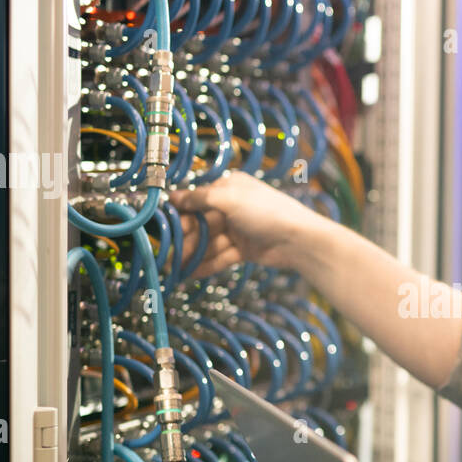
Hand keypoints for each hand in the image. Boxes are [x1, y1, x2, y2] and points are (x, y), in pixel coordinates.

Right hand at [172, 171, 325, 278]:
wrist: (299, 240)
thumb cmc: (266, 212)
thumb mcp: (229, 199)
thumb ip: (199, 198)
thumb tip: (173, 196)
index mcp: (229, 187)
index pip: (197, 199)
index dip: (180, 213)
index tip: (162, 226)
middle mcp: (232, 207)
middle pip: (201, 224)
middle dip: (185, 239)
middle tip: (167, 254)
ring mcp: (238, 229)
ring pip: (209, 243)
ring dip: (192, 255)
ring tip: (173, 268)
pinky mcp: (244, 250)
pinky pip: (220, 256)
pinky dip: (206, 265)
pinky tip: (189, 274)